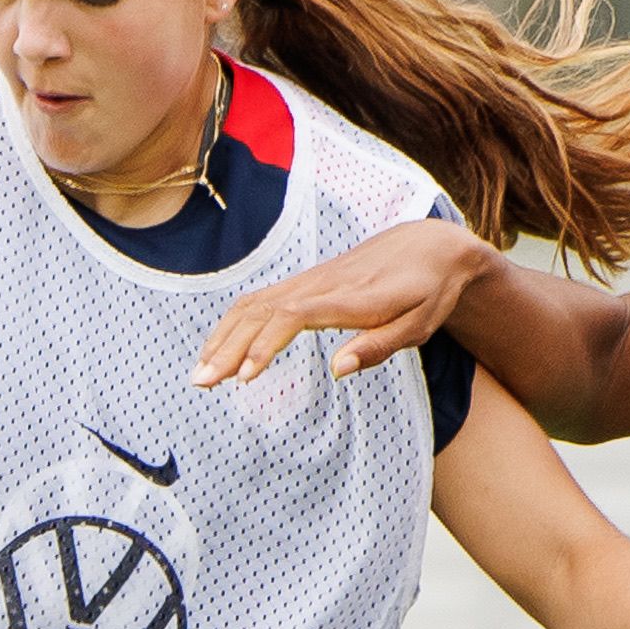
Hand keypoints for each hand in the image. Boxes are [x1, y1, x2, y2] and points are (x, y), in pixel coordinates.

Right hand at [191, 221, 491, 389]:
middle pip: (261, 311)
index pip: (293, 316)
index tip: (244, 377)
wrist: (429, 244)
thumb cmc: (429, 292)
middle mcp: (322, 285)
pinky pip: (258, 299)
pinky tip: (218, 350)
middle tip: (200, 384)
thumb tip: (336, 369)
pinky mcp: (304, 281)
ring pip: (253, 303)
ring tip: (200, 374)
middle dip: (227, 347)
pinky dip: (232, 324)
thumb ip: (377, 346)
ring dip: (222, 337)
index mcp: (350, 298)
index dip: (264, 345)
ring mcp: (309, 280)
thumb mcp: (419, 325)